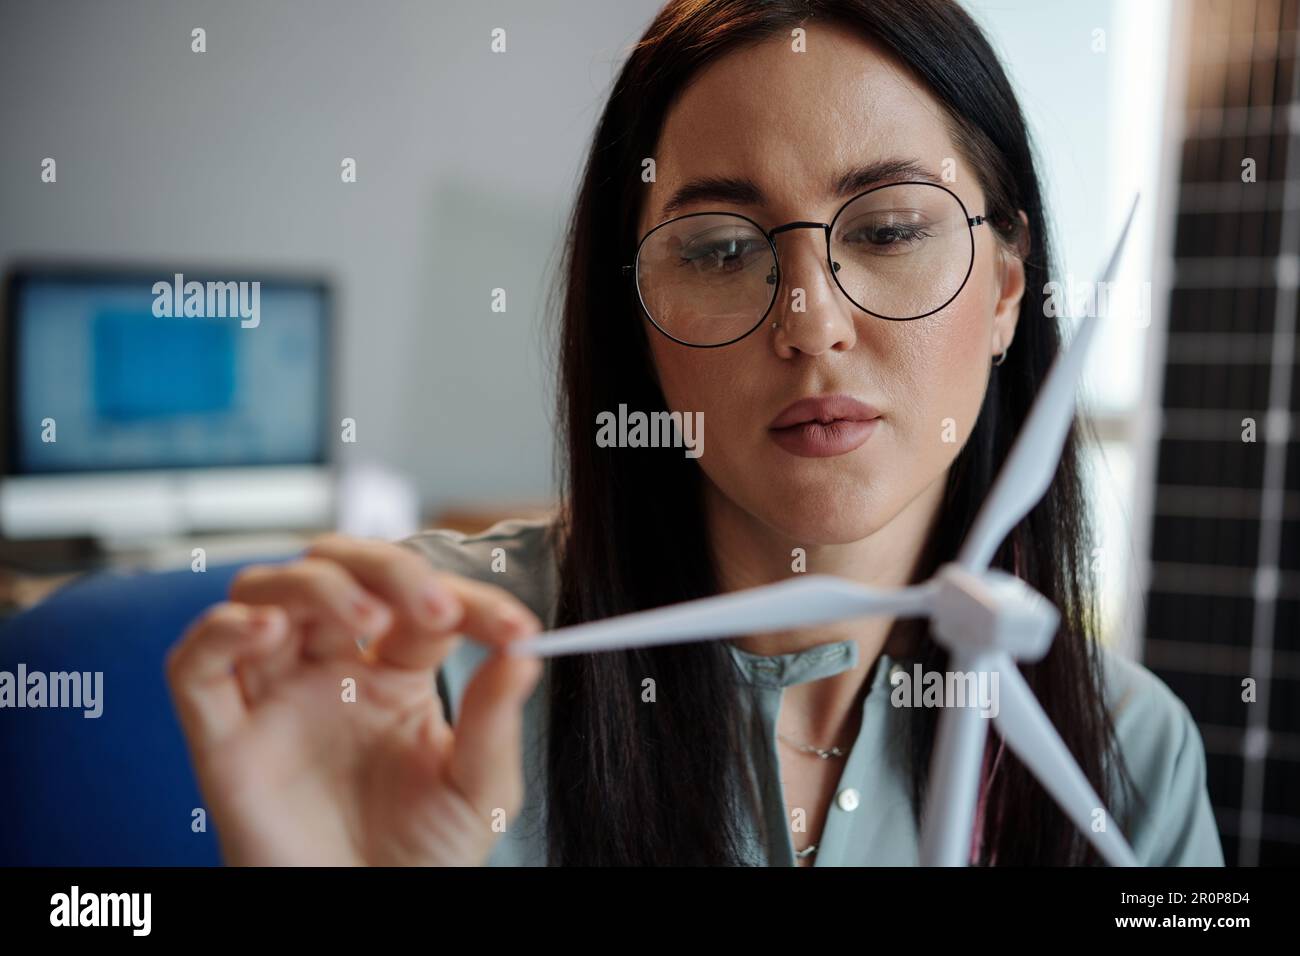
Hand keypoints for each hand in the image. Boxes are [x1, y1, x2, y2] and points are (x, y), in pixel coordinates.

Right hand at [165, 534, 542, 865]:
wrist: (365, 924)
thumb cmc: (420, 859)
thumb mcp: (478, 790)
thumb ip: (493, 720)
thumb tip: (524, 652)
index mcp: (397, 673)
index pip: (422, 603)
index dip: (469, 600)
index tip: (515, 629)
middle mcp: (331, 671)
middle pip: (337, 568)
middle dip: (387, 568)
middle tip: (435, 608)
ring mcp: (275, 697)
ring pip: (266, 592)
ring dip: (317, 584)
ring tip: (366, 622)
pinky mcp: (223, 737)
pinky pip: (194, 664)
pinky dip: (222, 630)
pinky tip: (265, 631)